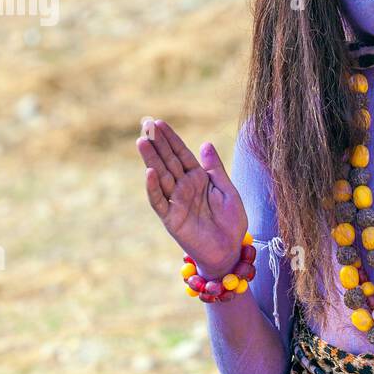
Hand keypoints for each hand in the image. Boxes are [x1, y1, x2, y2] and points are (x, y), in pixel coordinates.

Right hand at [136, 118, 246, 277]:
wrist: (230, 251)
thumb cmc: (231, 222)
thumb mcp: (227, 191)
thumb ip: (215, 169)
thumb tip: (205, 143)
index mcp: (198, 178)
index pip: (181, 154)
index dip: (171, 139)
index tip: (159, 122)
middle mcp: (184, 187)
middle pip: (168, 161)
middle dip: (158, 143)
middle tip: (146, 124)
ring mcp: (176, 202)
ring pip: (160, 177)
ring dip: (152, 160)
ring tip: (143, 141)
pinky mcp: (172, 219)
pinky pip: (160, 201)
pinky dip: (154, 188)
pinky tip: (150, 172)